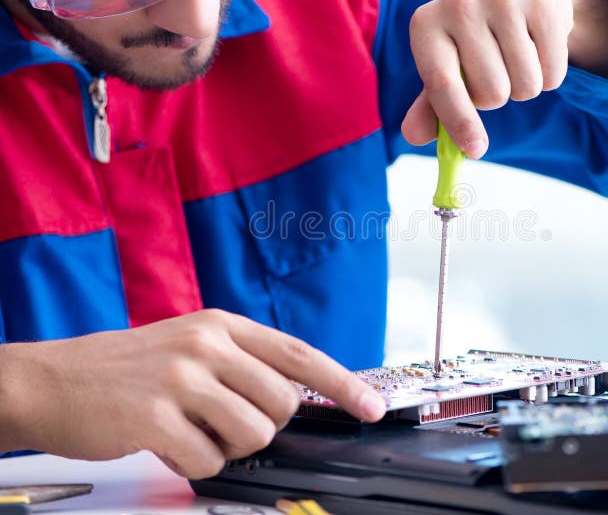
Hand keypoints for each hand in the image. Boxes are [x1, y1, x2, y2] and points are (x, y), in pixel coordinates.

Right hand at [0, 310, 385, 477]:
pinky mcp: (154, 416)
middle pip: (282, 405)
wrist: (53, 379)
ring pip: (253, 434)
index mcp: (222, 325)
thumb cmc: (127, 367)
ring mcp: (181, 379)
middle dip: (262, 426)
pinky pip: (209, 462)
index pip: (298, 353)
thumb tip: (293, 397)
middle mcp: (207, 345)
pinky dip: (194, 465)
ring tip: (191, 431)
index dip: (341, 383)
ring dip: (227, 447)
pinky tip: (166, 445)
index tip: (370, 407)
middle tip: (220, 422)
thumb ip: (241, 362)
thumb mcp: (190, 344)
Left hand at [402, 0, 607, 157]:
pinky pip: (553, 74)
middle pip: (491, 94)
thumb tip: (413, 136)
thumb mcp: (446, 64)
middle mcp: (459, 4)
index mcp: (426, 24)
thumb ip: (430, 105)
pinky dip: (550, 74)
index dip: (459, 123)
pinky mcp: (543, 3)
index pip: (442, 85)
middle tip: (496, 67)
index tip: (475, 150)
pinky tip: (538, 45)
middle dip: (498, 96)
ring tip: (517, 54)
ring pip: (525, 87)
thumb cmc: (475, 37)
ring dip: (525, 86)